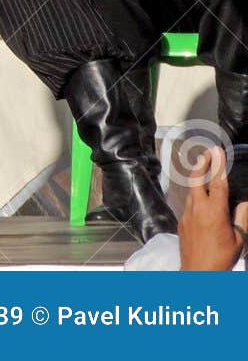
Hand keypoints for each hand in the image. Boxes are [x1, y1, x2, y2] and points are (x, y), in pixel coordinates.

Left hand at [179, 146, 247, 269]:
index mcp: (214, 211)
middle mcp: (198, 209)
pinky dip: (195, 196)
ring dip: (197, 179)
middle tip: (207, 153)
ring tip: (203, 170)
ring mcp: (187, 214)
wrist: (198, 272)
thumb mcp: (238, 238)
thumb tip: (244, 203)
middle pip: (197, 180)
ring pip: (191, 191)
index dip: (218, 165)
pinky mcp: (181, 221)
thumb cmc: (222, 257)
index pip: (218, 183)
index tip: (218, 152)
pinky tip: (200, 197)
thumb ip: (241, 218)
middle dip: (202, 164)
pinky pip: (188, 204)